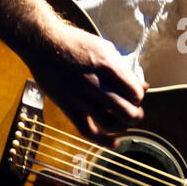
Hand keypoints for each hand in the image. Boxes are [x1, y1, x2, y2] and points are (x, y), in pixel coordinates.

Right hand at [24, 21, 146, 141]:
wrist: (42, 42)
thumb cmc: (75, 42)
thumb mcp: (104, 48)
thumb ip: (124, 69)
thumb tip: (144, 86)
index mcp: (106, 65)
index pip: (134, 92)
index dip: (139, 97)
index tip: (135, 95)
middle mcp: (94, 83)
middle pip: (125, 111)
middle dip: (136, 116)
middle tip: (134, 112)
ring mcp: (79, 96)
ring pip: (109, 124)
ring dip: (122, 127)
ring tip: (122, 121)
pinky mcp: (67, 106)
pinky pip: (87, 131)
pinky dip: (103, 141)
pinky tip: (113, 142)